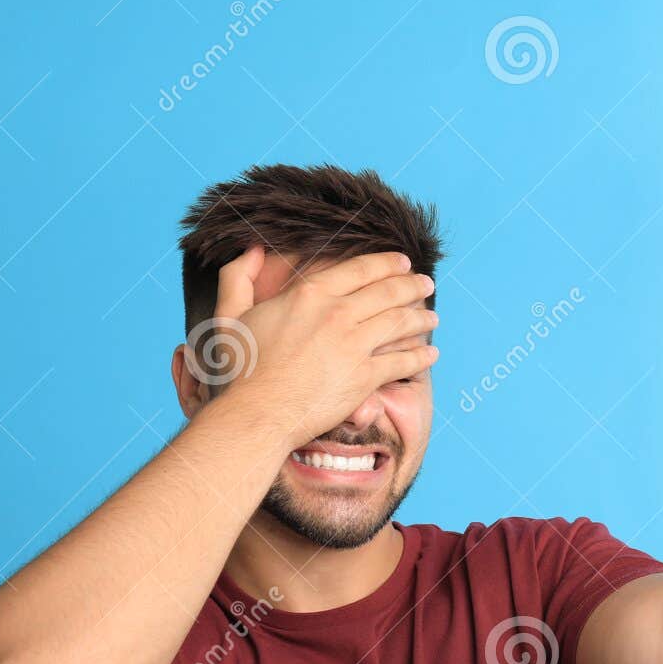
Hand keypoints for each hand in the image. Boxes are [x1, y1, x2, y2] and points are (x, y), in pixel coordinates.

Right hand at [200, 245, 438, 445]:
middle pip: (388, 292)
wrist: (256, 413)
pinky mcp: (364, 377)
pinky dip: (421, 356)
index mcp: (309, 294)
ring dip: (421, 317)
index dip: (386, 263)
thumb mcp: (229, 314)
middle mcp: (337, 314)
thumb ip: (238, 278)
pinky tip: (431, 353)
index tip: (402, 262)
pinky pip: (403, 362)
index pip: (360, 269)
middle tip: (426, 283)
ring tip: (433, 316)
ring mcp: (354, 345)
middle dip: (412, 285)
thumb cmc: (239, 368)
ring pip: (400, 323)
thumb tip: (253, 250)